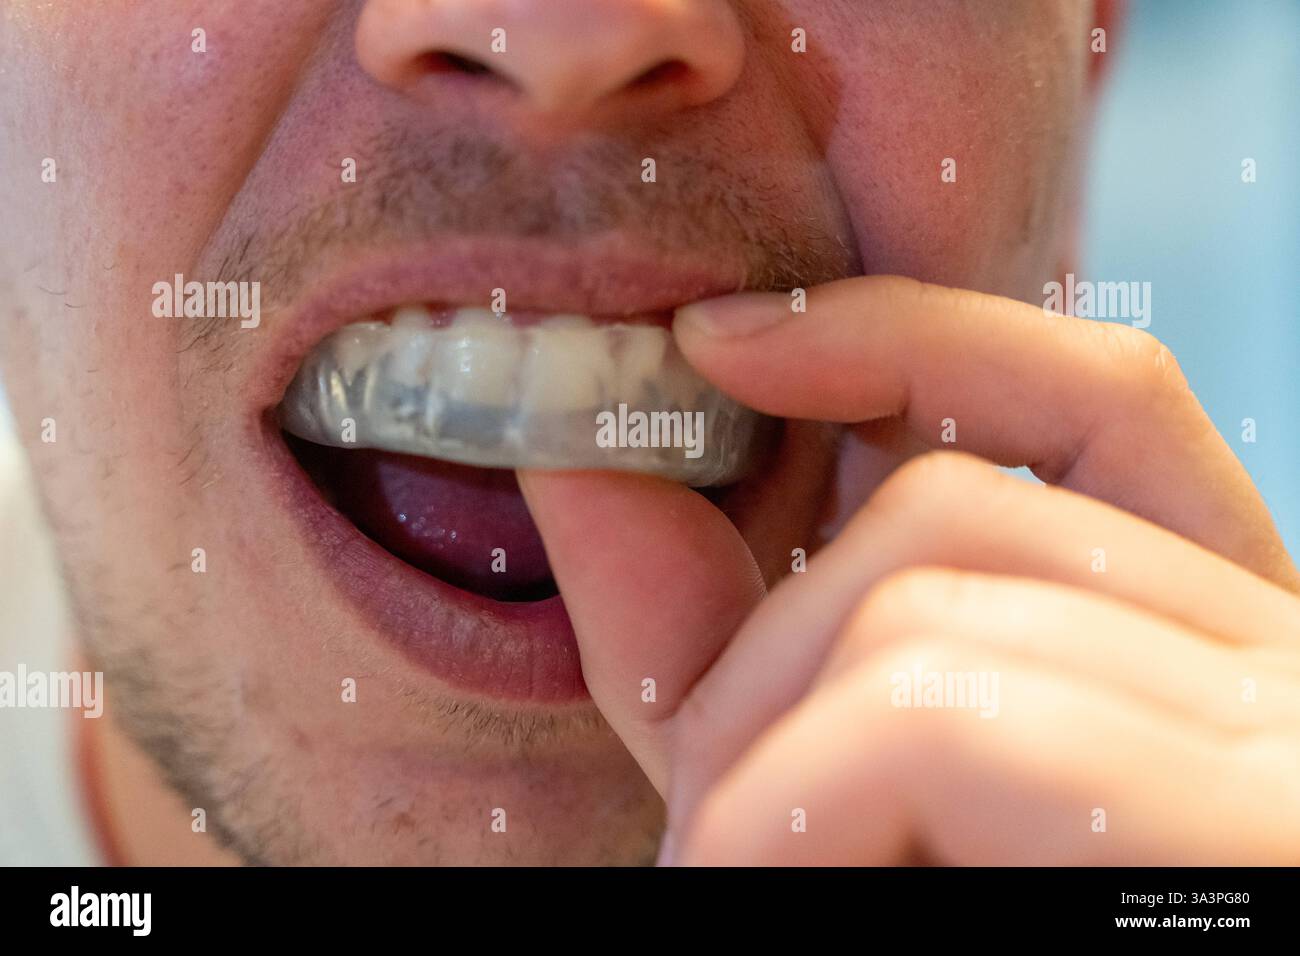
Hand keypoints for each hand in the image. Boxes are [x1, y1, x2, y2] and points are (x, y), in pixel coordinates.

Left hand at [519, 276, 1299, 864]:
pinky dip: (795, 803)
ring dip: (760, 757)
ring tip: (741, 882)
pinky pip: (938, 711)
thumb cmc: (984, 910)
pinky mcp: (1255, 822)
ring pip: (923, 604)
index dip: (909, 336)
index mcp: (1215, 662)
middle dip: (760, 648)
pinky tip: (765, 884)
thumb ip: (739, 666)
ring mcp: (1283, 738)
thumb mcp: (863, 813)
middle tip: (704, 831)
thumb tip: (580, 472)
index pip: (1099, 403)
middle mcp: (1283, 671)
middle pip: (958, 516)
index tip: (717, 343)